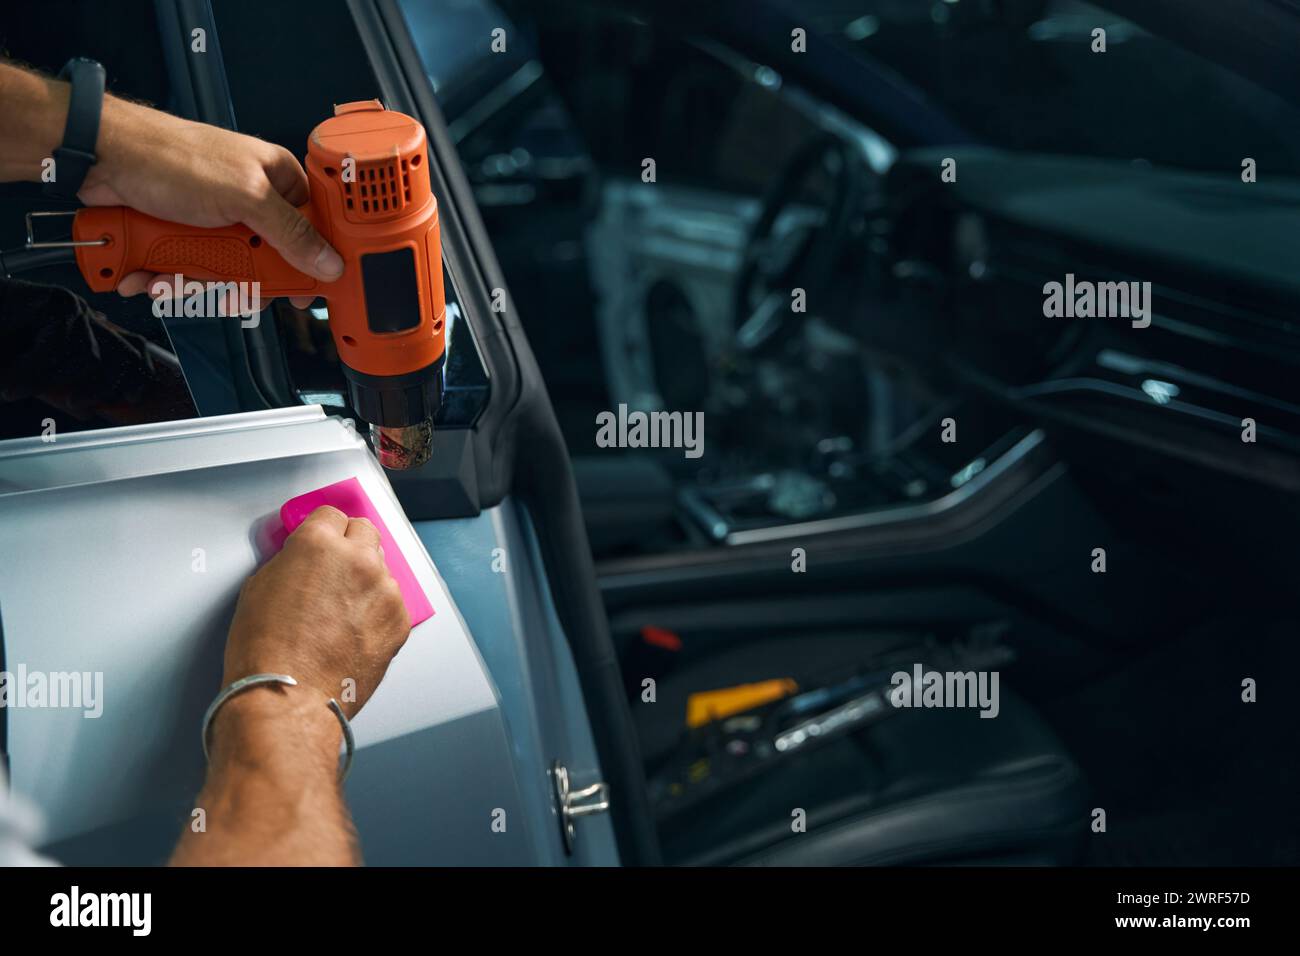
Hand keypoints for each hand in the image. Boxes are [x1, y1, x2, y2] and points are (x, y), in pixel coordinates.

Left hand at [81, 96, 336, 310]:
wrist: (103, 158)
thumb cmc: (170, 157)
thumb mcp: (245, 197)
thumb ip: (291, 233)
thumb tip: (328, 262)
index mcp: (275, 179)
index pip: (313, 228)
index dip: (311, 264)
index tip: (304, 294)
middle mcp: (248, 200)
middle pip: (266, 261)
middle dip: (238, 283)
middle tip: (230, 294)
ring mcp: (214, 219)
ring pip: (223, 272)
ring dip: (192, 284)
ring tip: (170, 276)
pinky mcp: (182, 235)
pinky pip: (188, 271)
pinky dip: (167, 278)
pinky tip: (151, 272)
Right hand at [222, 505, 410, 719]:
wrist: (290, 697)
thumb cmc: (267, 651)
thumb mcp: (259, 587)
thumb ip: (290, 560)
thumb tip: (303, 557)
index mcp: (319, 544)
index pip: (332, 514)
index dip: (323, 529)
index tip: (323, 539)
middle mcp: (358, 560)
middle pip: (365, 532)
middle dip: (350, 545)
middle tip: (335, 569)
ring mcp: (384, 590)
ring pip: (381, 569)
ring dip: (365, 580)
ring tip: (340, 612)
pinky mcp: (399, 620)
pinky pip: (392, 603)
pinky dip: (377, 611)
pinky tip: (354, 632)